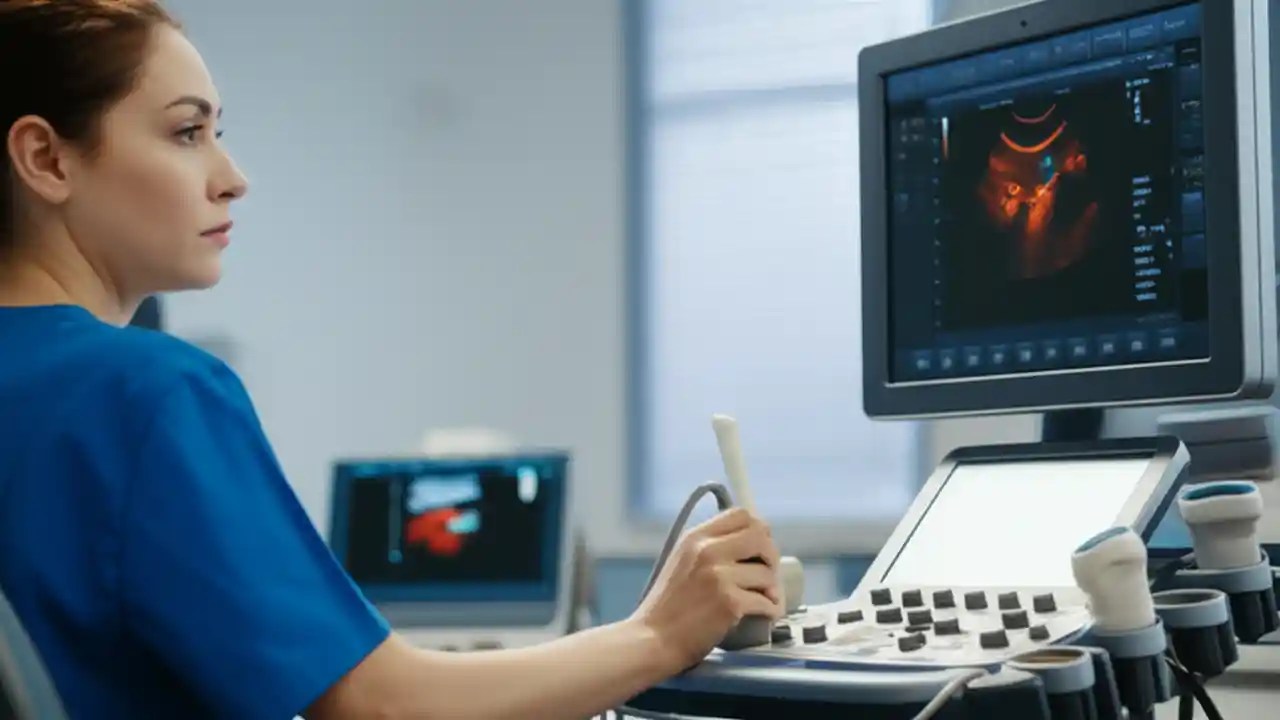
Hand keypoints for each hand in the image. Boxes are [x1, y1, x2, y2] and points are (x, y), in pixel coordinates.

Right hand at [629, 507, 782, 671]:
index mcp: (695, 537)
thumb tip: (748, 546)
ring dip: (773, 589)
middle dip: (771, 556)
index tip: (758, 550)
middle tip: (768, 576)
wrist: (653, 639)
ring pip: (767, 573)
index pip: (741, 515)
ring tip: (766, 600)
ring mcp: (719, 576)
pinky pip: (766, 602)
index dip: (757, 531)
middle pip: (760, 537)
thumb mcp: (681, 562)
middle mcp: (708, 551)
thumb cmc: (667, 607)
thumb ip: (708, 549)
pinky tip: (767, 615)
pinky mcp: (729, 603)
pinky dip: (772, 610)